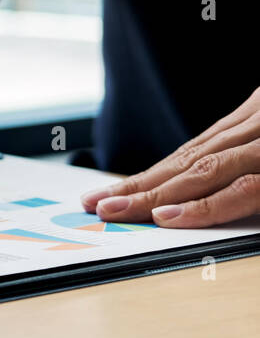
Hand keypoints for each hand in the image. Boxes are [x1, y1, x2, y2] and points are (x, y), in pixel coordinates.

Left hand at [81, 88, 259, 226]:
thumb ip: (248, 160)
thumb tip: (215, 179)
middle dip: (138, 186)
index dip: (151, 174)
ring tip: (113, 210)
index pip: (194, 152)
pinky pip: (243, 187)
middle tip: (94, 203)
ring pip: (203, 172)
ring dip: (155, 195)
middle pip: (188, 161)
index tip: (112, 191)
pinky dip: (203, 205)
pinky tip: (166, 217)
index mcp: (255, 121)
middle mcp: (256, 127)